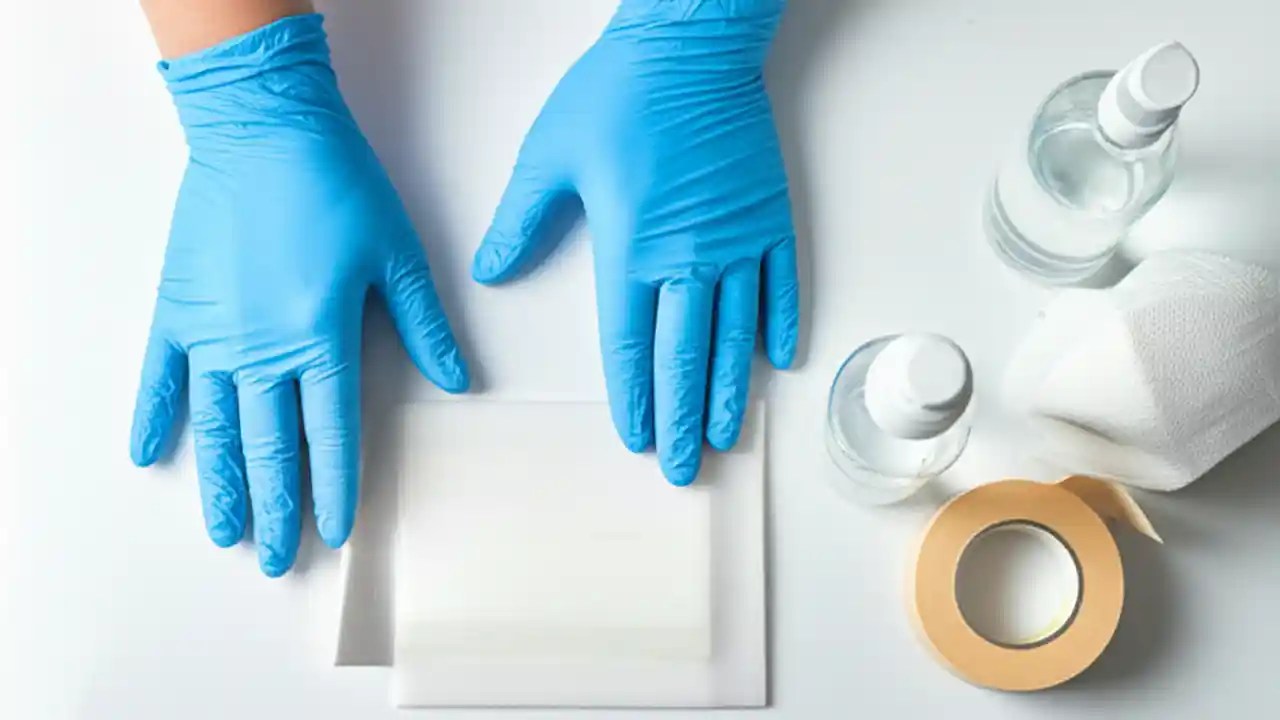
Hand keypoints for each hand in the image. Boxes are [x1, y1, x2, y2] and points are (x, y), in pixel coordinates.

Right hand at [129, 15, 468, 576]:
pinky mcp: (178, 308)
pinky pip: (160, 378)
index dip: (335, 489)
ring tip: (226, 534)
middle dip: (278, 509)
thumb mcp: (398, 256)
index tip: (335, 531)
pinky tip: (150, 459)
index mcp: (320, 339)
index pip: (330, 436)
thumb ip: (423, 327)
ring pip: (215, 428)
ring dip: (222, 485)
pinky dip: (155, 419)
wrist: (263, 128)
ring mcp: (212, 332)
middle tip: (279, 559)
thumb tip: (459, 381)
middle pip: (269, 448)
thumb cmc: (336, 185)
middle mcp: (260, 349)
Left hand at [473, 1, 798, 484]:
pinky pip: (782, 287)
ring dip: (729, 392)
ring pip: (735, 336)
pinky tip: (779, 362)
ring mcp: (738, 242)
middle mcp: (689, 260)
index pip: (629, 348)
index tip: (637, 440)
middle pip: (685, 358)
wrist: (691, 44)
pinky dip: (779, 326)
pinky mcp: (771, 217)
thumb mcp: (549, 156)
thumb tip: (492, 271)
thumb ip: (522, 222)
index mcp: (630, 251)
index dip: (633, 400)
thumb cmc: (620, 93)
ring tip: (727, 436)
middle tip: (685, 469)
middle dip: (682, 421)